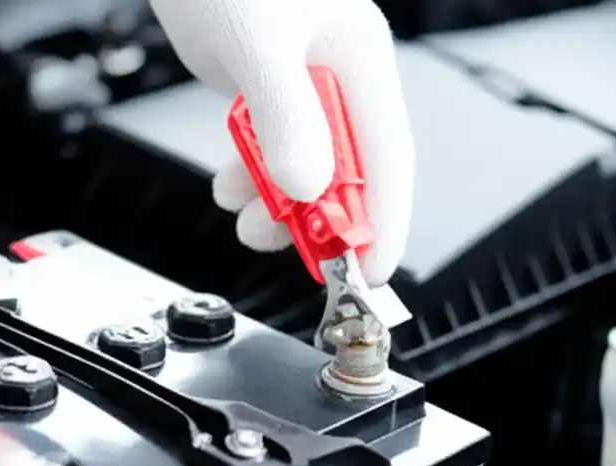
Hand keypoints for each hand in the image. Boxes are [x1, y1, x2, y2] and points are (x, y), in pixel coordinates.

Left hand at [148, 0, 413, 284]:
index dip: (384, 219)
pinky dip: (248, 175)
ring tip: (246, 220)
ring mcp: (294, 83)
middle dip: (320, 217)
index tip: (371, 272)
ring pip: (300, 164)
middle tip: (293, 250)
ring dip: (275, 202)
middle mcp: (331, 76)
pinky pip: (265, 147)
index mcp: (356, 61)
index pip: (386, 157)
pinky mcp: (256, 85)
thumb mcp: (258, 44)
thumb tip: (307, 187)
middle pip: (344, 169)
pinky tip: (229, 187)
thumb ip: (285, 117)